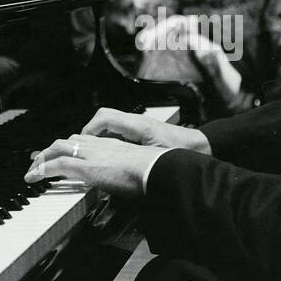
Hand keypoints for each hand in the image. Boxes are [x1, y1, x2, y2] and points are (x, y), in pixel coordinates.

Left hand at [23, 134, 167, 197]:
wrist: (161, 169)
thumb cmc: (158, 172)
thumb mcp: (142, 170)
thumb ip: (131, 174)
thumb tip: (130, 186)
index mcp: (114, 146)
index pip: (85, 141)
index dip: (70, 146)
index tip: (61, 153)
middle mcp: (101, 146)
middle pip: (69, 141)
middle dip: (51, 149)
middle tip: (38, 159)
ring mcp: (93, 154)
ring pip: (59, 149)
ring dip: (43, 159)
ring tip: (32, 170)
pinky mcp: (88, 167)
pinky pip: (59, 165)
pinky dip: (43, 170)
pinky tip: (34, 177)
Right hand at [81, 107, 210, 153]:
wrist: (198, 146)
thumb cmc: (182, 150)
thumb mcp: (157, 157)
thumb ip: (136, 159)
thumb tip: (115, 164)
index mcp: (138, 125)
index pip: (105, 118)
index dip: (90, 129)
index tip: (82, 143)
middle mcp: (136, 121)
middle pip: (104, 116)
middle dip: (90, 131)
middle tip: (83, 147)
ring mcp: (138, 124)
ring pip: (110, 123)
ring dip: (99, 135)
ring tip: (94, 152)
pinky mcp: (141, 130)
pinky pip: (118, 130)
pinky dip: (109, 138)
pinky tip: (110, 154)